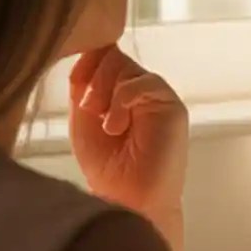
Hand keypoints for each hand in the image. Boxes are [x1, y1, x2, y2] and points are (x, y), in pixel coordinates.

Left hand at [70, 45, 188, 250]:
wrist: (129, 200)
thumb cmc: (107, 168)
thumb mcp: (82, 118)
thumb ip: (85, 84)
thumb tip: (92, 51)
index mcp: (119, 94)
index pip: (102, 56)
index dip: (85, 65)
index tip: (77, 96)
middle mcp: (140, 93)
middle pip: (112, 55)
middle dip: (93, 78)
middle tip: (89, 110)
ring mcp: (157, 99)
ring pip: (125, 64)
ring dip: (104, 89)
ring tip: (102, 122)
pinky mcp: (172, 107)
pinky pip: (144, 81)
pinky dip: (121, 99)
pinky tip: (115, 126)